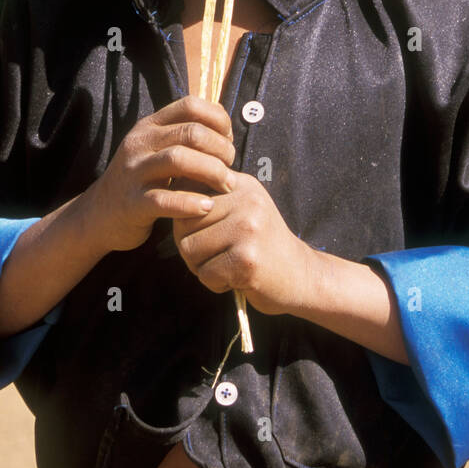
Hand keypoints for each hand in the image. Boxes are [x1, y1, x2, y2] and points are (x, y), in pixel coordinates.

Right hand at [87, 96, 235, 252]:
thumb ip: (184, 134)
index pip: (190, 105)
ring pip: (179, 159)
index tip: (228, 139)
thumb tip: (224, 123)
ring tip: (226, 186)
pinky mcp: (132, 203)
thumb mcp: (157, 148)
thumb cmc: (143, 180)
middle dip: (221, 149)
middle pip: (191, 132)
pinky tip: (207, 207)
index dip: (218, 119)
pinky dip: (191, 203)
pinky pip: (164, 200)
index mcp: (150, 125)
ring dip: (212, 172)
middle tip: (230, 168)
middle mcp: (140, 143)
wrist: (100, 213)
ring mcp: (133, 172)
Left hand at [172, 171, 314, 315]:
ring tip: (225, 266)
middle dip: (190, 245)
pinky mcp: (247, 259)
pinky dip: (214, 284)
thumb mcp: (244, 207)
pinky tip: (235, 279)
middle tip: (214, 256)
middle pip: (183, 222)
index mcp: (241, 184)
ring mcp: (247, 228)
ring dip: (201, 267)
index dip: (185, 216)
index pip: (188, 189)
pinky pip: (205, 273)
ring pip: (189, 249)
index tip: (203, 230)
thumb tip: (167, 193)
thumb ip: (214, 197)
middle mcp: (245, 200)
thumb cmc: (262, 244)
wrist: (301, 275)